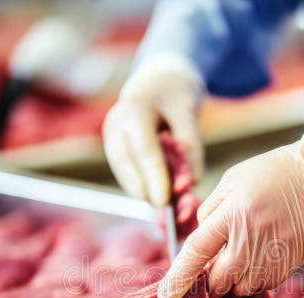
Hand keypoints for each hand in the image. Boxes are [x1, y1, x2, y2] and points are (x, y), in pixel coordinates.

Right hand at [103, 58, 203, 206]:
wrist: (156, 78)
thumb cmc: (175, 93)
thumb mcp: (188, 111)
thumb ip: (190, 146)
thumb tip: (192, 182)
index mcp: (134, 110)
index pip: (144, 151)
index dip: (154, 178)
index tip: (165, 202)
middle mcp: (116, 125)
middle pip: (127, 166)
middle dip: (146, 192)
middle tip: (166, 213)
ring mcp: (111, 138)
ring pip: (125, 174)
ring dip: (145, 193)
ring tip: (167, 209)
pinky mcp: (115, 149)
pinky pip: (127, 174)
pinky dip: (143, 187)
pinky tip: (159, 197)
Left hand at [157, 133, 303, 297]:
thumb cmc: (276, 173)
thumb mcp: (233, 179)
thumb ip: (210, 211)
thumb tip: (200, 239)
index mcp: (232, 215)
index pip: (196, 254)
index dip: (178, 280)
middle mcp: (250, 242)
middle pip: (216, 281)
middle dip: (210, 276)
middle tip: (218, 254)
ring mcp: (271, 258)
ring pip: (239, 287)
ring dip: (234, 276)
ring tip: (247, 246)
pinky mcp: (287, 267)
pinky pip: (260, 284)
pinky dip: (255, 275)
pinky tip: (265, 250)